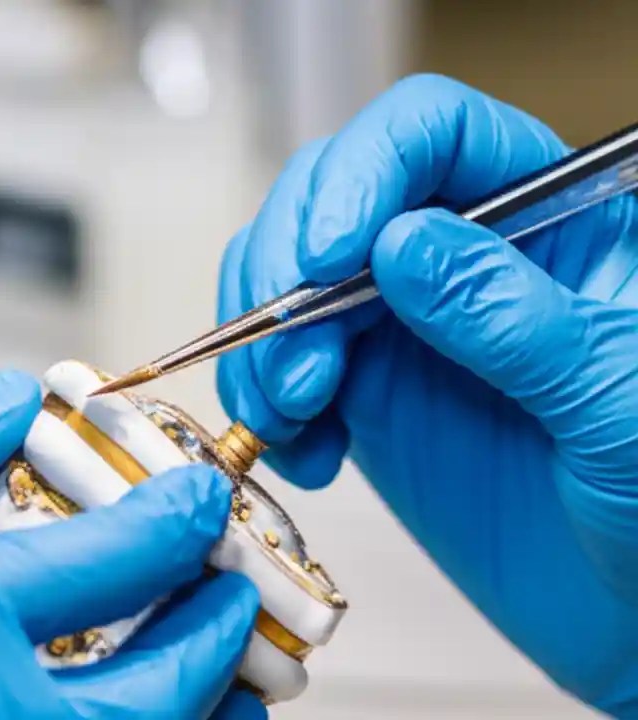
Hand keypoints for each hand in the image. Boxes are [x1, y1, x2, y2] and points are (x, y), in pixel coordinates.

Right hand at [218, 74, 637, 714]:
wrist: (636, 619)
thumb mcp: (620, 406)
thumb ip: (517, 319)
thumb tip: (404, 246)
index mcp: (553, 222)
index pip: (434, 134)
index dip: (366, 174)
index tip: (327, 260)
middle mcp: (465, 257)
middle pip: (333, 195)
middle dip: (289, 274)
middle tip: (300, 368)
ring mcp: (406, 324)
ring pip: (286, 274)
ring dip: (263, 342)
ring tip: (294, 415)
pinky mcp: (366, 391)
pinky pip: (278, 361)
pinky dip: (262, 401)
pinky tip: (307, 451)